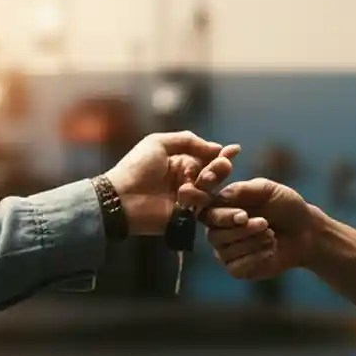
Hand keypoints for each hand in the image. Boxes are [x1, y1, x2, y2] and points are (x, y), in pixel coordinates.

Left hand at [104, 131, 241, 235]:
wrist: (120, 197)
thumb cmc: (136, 167)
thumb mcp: (158, 143)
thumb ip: (188, 140)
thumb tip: (215, 147)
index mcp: (182, 161)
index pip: (208, 156)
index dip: (222, 154)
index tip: (234, 150)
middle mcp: (188, 179)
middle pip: (214, 173)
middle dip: (219, 167)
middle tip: (220, 165)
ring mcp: (188, 197)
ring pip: (211, 189)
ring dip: (208, 181)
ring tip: (195, 180)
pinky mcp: (186, 214)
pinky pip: (202, 205)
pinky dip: (197, 197)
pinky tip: (185, 193)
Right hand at [203, 178, 318, 279]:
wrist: (306, 231)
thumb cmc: (285, 206)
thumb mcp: (268, 190)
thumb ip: (244, 190)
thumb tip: (221, 195)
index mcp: (222, 208)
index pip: (206, 214)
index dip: (223, 217)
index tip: (243, 215)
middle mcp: (220, 230)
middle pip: (214, 236)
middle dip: (242, 231)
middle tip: (266, 224)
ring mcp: (227, 251)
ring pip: (225, 252)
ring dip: (252, 243)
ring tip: (271, 235)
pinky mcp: (238, 269)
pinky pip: (236, 267)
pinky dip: (256, 258)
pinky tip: (270, 249)